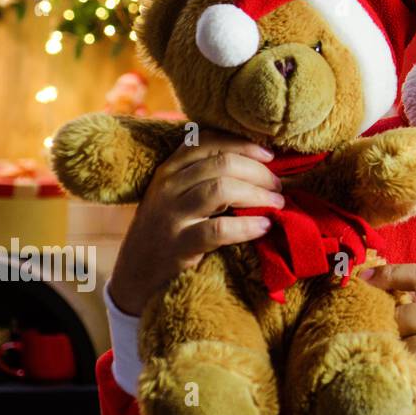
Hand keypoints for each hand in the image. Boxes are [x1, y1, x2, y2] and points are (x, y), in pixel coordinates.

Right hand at [108, 129, 285, 316]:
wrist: (137, 273)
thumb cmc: (169, 228)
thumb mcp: (178, 194)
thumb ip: (205, 174)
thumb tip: (261, 159)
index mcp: (170, 168)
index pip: (209, 141)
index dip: (244, 144)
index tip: (270, 155)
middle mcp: (168, 186)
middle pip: (222, 163)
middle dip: (258, 171)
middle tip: (278, 186)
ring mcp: (171, 215)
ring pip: (221, 189)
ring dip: (257, 194)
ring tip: (277, 204)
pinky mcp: (178, 245)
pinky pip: (218, 229)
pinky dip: (246, 226)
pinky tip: (264, 226)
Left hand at [360, 264, 415, 414]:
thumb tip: (396, 294)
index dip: (390, 273)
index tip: (366, 278)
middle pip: (402, 312)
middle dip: (390, 327)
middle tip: (394, 341)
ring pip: (400, 342)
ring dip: (398, 354)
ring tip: (409, 364)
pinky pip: (405, 368)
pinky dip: (403, 374)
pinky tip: (414, 379)